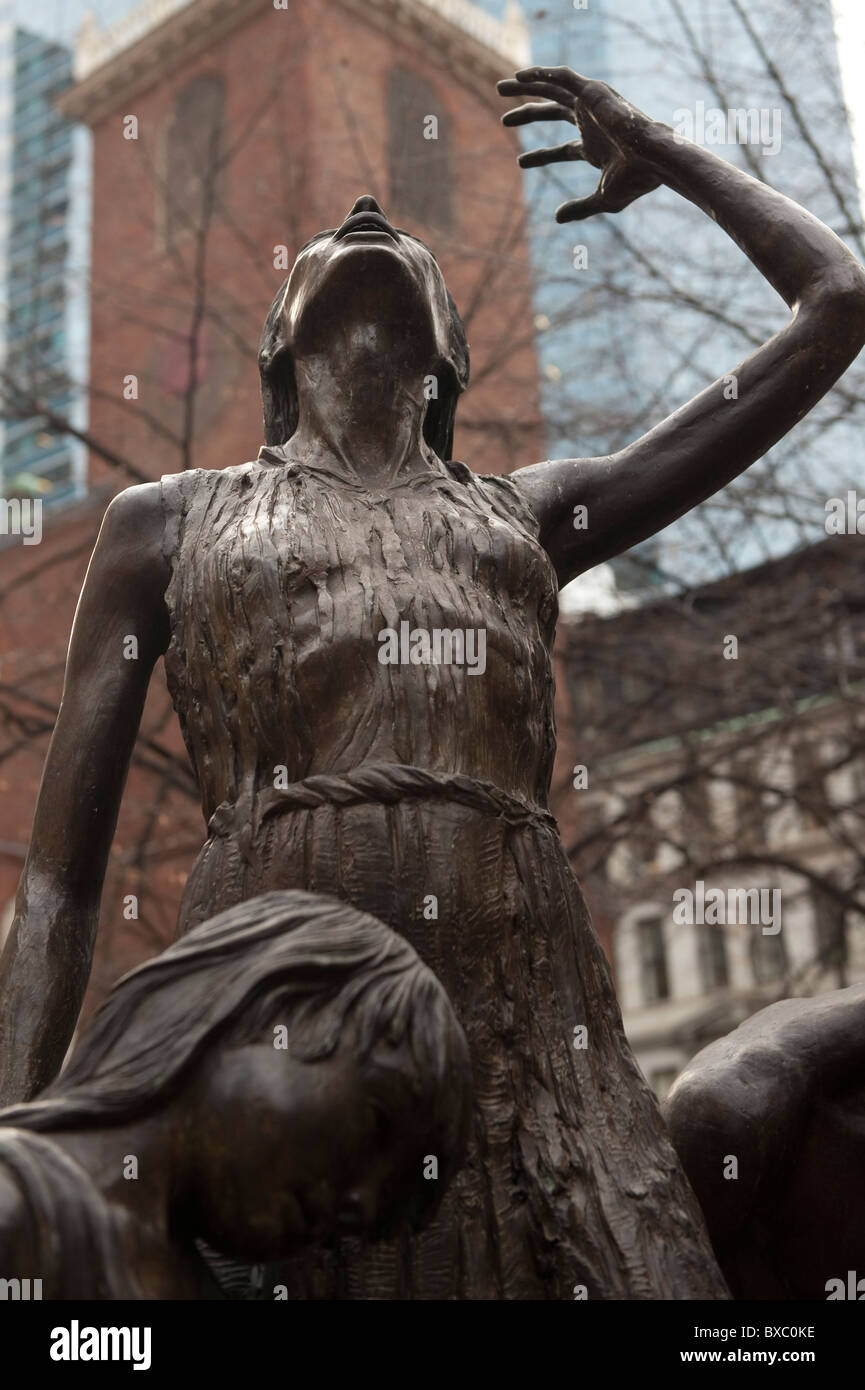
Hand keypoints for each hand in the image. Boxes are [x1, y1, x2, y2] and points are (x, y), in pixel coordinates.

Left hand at [497, 67, 662, 221]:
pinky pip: (562, 77)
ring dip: (526, 87)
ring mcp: (591, 105)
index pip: (563, 149)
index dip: (540, 156)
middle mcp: (591, 122)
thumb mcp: (602, 199)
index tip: (520, 162)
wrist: (650, 160)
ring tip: (500, 88)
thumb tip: (556, 218)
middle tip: (504, 120)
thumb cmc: (634, 181)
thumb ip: (579, 208)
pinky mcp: (592, 91)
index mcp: (595, 146)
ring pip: (552, 89)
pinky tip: (520, 76)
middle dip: (528, 113)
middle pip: (553, 112)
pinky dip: (541, 74)